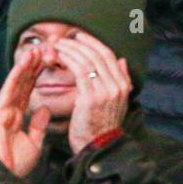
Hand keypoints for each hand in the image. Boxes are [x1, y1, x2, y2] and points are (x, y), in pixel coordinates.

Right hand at [0, 48, 49, 178]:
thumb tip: (46, 109)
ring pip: (15, 84)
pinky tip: (22, 65)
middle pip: (22, 83)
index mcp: (18, 115)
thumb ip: (39, 125)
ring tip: (34, 50)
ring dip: (24, 67)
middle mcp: (9, 110)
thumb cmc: (16, 165)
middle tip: (44, 49)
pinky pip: (7, 93)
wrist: (6, 179)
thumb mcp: (34, 143)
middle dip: (33, 66)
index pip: (29, 90)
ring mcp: (2, 111)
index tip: (49, 60)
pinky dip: (15, 78)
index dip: (38, 75)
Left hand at [54, 37, 130, 155]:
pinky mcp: (91, 97)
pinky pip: (79, 71)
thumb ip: (122, 80)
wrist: (99, 147)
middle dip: (81, 43)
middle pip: (98, 55)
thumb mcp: (118, 101)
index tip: (80, 36)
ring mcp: (105, 91)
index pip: (110, 55)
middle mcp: (117, 85)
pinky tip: (59, 55)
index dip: (94, 43)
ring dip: (72, 49)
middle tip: (66, 37)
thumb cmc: (102, 125)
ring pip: (88, 60)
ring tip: (59, 44)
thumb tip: (122, 60)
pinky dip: (69, 60)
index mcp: (124, 85)